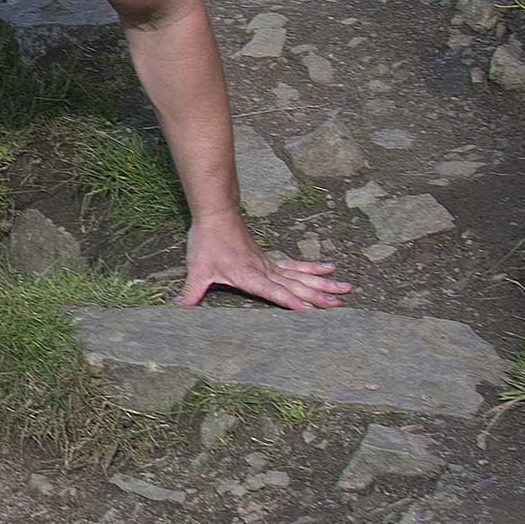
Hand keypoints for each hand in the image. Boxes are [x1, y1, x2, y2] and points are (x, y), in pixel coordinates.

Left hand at [176, 213, 348, 309]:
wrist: (216, 214)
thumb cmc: (207, 242)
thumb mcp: (197, 269)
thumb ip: (191, 291)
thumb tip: (177, 307)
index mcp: (249, 276)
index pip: (273, 291)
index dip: (291, 301)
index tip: (310, 309)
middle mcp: (264, 271)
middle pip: (296, 285)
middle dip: (318, 295)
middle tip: (340, 302)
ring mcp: (269, 264)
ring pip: (301, 276)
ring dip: (324, 282)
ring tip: (346, 288)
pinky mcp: (269, 260)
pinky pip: (295, 266)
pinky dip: (313, 268)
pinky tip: (329, 268)